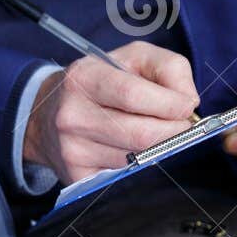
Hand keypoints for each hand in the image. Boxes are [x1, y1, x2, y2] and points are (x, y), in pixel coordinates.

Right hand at [24, 41, 198, 183]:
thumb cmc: (102, 83)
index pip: (134, 95)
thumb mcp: (133, 58)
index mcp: (84, 77)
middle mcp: (72, 114)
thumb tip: (188, 102)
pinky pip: (128, 178)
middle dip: (175, 132)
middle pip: (142, 135)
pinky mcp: (78, 176)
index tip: (187, 106)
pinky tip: (138, 154)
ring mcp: (73, 149)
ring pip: (139, 159)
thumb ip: (169, 68)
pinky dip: (143, 168)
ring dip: (161, 150)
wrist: (48, 114)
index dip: (171, 104)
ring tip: (157, 136)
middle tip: (182, 126)